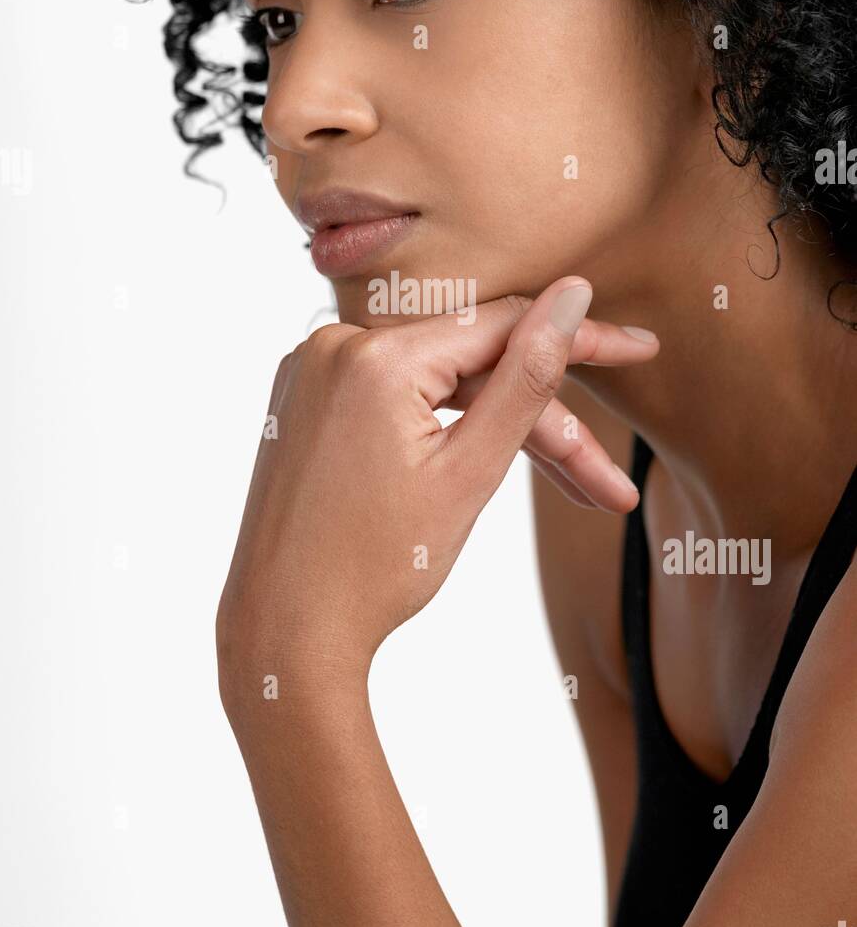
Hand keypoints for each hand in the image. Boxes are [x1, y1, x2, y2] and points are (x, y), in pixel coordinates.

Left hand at [215, 277, 657, 690]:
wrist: (283, 633)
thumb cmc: (376, 568)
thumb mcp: (471, 472)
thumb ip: (527, 377)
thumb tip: (572, 293)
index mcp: (374, 356)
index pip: (504, 325)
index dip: (582, 340)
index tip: (644, 348)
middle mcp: (333, 346)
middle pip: (473, 366)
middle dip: (548, 424)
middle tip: (611, 483)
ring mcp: (313, 373)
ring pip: (439, 387)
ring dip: (502, 434)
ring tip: (574, 495)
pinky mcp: (306, 401)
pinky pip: (397, 397)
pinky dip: (445, 430)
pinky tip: (491, 465)